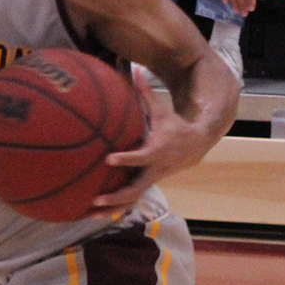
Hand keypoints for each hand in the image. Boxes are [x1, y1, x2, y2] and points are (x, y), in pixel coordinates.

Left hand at [92, 84, 223, 215]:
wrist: (196, 146)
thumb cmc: (174, 126)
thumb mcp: (162, 110)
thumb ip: (146, 93)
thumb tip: (135, 69)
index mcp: (157, 151)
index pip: (140, 158)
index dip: (126, 159)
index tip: (109, 159)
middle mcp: (154, 170)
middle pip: (135, 188)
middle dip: (116, 196)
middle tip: (96, 199)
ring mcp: (151, 180)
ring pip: (131, 200)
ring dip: (112, 208)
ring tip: (88, 213)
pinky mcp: (148, 185)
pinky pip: (130, 201)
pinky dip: (114, 209)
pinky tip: (93, 215)